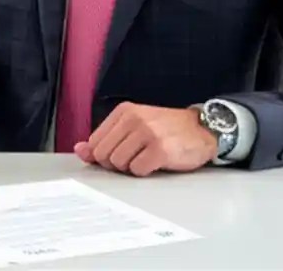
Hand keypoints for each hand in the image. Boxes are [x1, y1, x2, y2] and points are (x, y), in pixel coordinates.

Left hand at [74, 102, 216, 176]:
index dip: (105, 155)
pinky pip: (137, 170)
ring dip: (132, 167)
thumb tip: (80, 150)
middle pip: (103, 155)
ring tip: (146, 157)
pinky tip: (156, 162)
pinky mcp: (160, 149)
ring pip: (118, 164)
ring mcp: (147, 133)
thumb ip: (106, 138)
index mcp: (124, 111)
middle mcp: (134, 119)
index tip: (120, 153)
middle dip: (116, 163)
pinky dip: (145, 171)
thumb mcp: (134, 127)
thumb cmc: (167, 130)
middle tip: (135, 157)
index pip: (95, 142)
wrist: (202, 130)